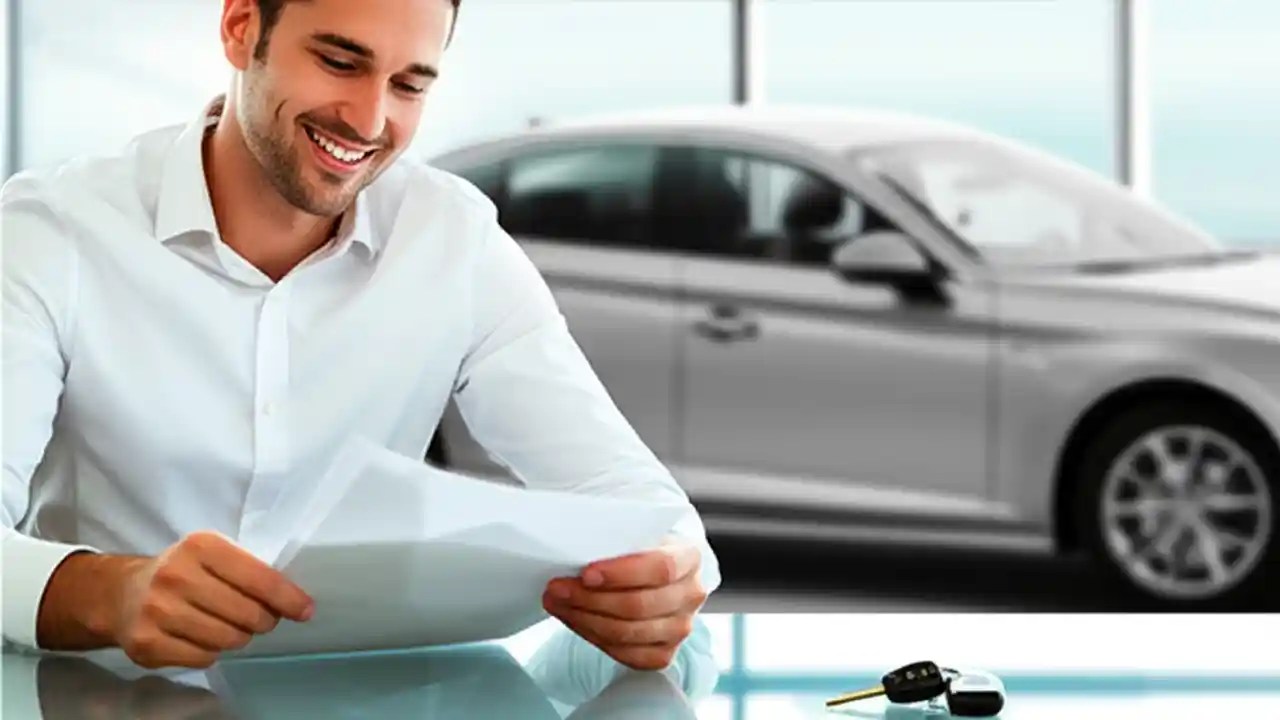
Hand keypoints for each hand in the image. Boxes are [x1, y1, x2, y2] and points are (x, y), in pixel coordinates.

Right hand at [110, 530, 313, 668]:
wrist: (122, 594)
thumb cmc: (184, 571)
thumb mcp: (214, 555)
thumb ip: (251, 570)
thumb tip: (296, 603)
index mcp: (201, 546)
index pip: (260, 578)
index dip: (288, 598)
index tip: (304, 610)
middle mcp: (177, 576)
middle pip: (248, 614)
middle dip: (263, 620)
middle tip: (260, 618)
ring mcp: (158, 611)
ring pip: (228, 639)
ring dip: (238, 637)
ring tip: (228, 625)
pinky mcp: (147, 643)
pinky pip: (204, 658)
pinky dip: (211, 652)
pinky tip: (201, 637)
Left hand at [542, 539, 707, 670]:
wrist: (656, 573)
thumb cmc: (641, 548)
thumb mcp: (635, 532)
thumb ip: (615, 539)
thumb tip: (573, 548)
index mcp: (689, 557)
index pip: (661, 568)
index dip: (621, 573)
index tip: (586, 573)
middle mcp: (691, 595)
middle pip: (639, 606)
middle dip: (590, 599)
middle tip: (557, 588)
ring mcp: (680, 628)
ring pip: (627, 633)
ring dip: (584, 619)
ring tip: (557, 603)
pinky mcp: (664, 653)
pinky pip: (626, 655)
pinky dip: (593, 637)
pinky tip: (574, 620)